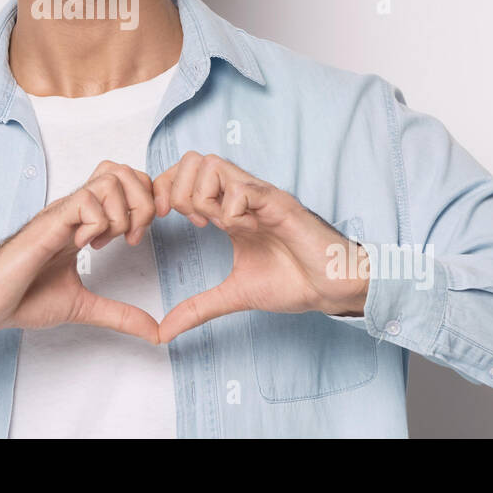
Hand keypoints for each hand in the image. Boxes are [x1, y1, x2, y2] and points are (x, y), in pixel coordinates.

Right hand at [0, 161, 159, 343]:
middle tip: (131, 238)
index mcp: (84, 223)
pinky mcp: (50, 222)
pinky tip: (83, 246)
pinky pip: (86, 201)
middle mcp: (75, 211)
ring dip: (120, 214)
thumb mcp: (84, 306)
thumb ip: (119, 314)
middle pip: (123, 171)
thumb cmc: (25, 298)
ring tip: (107, 243)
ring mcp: (62, 213)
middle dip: (142, 204)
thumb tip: (154, 332)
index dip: (144, 203)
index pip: (125, 183)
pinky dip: (97, 224)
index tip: (138, 238)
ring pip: (109, 180)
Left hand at [152, 151, 367, 343]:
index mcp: (228, 210)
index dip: (164, 192)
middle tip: (190, 223)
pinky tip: (244, 230)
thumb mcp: (234, 295)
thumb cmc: (293, 282)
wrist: (332, 287)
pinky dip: (232, 209)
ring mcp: (259, 197)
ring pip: (212, 166)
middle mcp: (241, 196)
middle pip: (192, 160)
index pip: (183, 175)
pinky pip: (242, 189)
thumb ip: (197, 309)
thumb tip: (163, 332)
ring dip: (203, 197)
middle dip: (178, 190)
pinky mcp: (279, 203)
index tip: (161, 223)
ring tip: (214, 226)